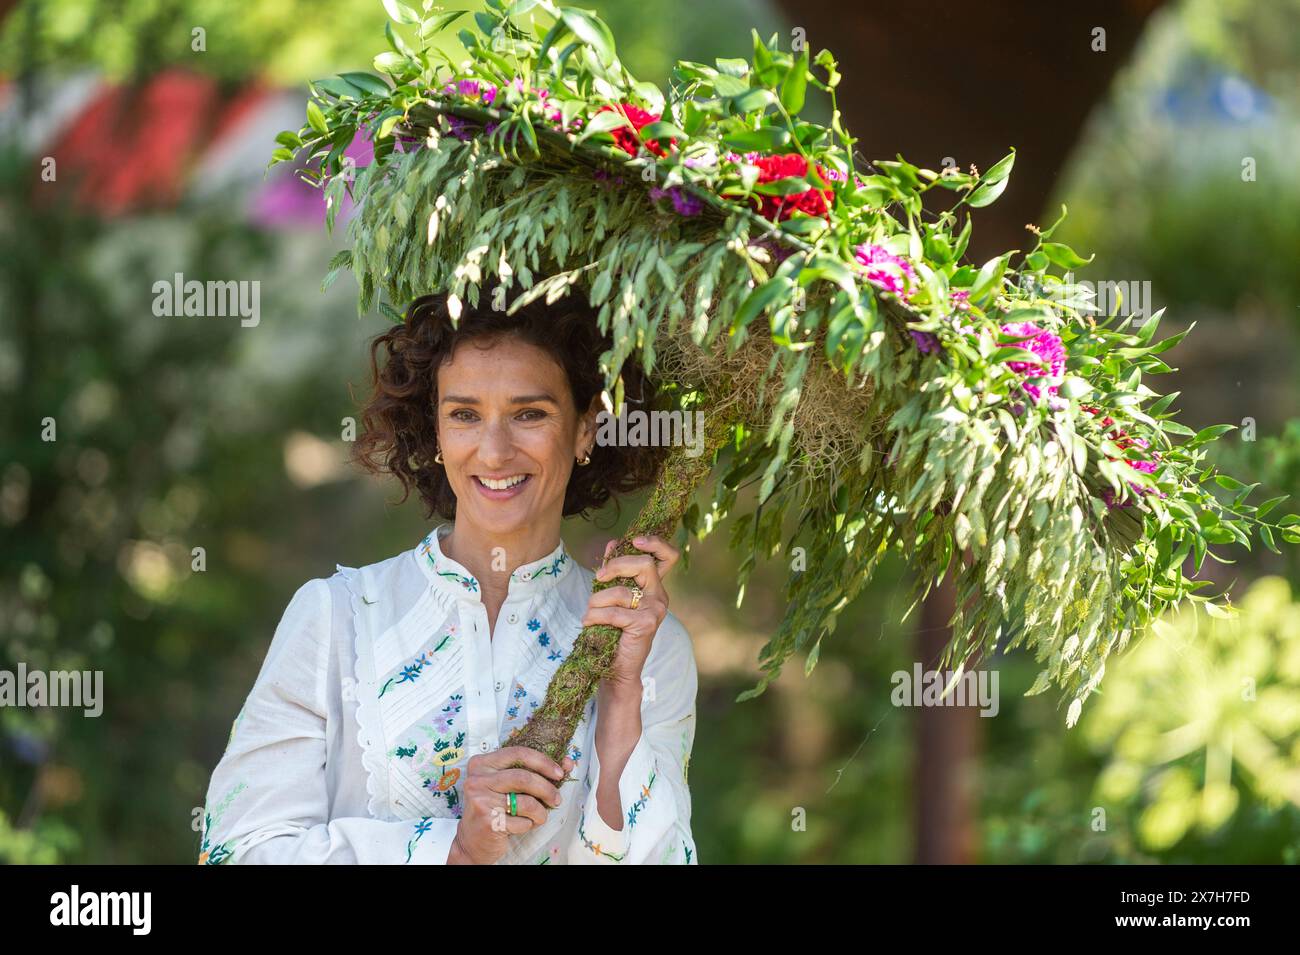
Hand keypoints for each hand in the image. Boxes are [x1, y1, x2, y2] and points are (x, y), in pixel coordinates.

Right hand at [450, 746, 574, 863]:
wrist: (472, 840)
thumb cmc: (496, 808)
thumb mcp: (511, 786)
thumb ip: (536, 772)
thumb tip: (568, 762)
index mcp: (482, 763)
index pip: (519, 753)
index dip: (543, 762)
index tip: (560, 773)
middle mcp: (477, 779)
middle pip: (524, 777)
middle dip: (547, 789)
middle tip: (556, 799)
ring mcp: (480, 800)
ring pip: (526, 802)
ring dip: (541, 812)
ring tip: (540, 816)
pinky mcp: (488, 821)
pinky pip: (522, 821)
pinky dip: (529, 825)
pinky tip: (522, 825)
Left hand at [582, 534, 680, 696]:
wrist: (619, 668)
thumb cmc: (614, 632)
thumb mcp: (614, 596)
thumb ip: (616, 571)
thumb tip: (613, 542)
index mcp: (655, 588)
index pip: (668, 557)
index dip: (655, 543)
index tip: (634, 541)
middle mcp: (660, 597)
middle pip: (644, 564)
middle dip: (616, 566)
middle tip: (599, 577)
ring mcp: (655, 611)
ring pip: (621, 591)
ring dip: (596, 601)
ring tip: (589, 613)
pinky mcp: (645, 625)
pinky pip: (613, 613)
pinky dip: (595, 616)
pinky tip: (588, 623)